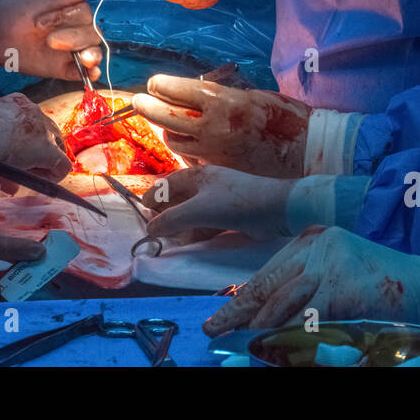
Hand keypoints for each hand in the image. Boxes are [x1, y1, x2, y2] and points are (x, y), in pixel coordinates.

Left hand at [0, 0, 102, 81]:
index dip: (67, 17)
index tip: (40, 20)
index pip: (84, 14)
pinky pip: (83, 72)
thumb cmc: (15, 14)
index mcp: (72, 12)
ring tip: (85, 59)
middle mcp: (75, 30)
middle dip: (75, 38)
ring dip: (92, 56)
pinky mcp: (65, 68)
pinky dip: (90, 73)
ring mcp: (71, 50)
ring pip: (93, 52)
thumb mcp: (38, 2)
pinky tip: (91, 72)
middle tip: (49, 41)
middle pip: (92, 34)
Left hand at [0, 94, 69, 182]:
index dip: (53, 176)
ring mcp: (32, 109)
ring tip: (19, 147)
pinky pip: (32, 113)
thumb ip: (21, 184)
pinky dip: (26, 122)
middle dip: (48, 156)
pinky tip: (10, 129)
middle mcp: (43, 125)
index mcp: (44, 148)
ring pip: (47, 126)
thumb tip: (19, 187)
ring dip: (38, 138)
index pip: (64, 165)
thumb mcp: (5, 179)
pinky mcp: (19, 98)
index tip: (40, 179)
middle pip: (59, 144)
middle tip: (30, 165)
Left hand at [131, 75, 310, 177]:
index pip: (179, 90)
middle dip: (148, 106)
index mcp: (224, 101)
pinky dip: (189, 151)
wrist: (308, 153)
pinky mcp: (218, 171)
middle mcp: (214, 125)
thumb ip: (222, 98)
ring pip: (175, 140)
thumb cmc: (285, 120)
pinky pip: (193, 159)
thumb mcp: (253, 97)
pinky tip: (193, 144)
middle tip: (138, 101)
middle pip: (166, 115)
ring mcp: (213, 150)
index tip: (154, 84)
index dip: (162, 86)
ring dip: (169, 130)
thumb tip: (195, 95)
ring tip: (169, 123)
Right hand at [139, 165, 295, 240]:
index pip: (168, 183)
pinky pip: (206, 224)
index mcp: (197, 176)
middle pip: (179, 199)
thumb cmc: (235, 202)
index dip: (154, 196)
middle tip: (155, 230)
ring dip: (181, 226)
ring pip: (192, 214)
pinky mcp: (230, 216)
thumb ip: (171, 220)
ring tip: (170, 240)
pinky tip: (191, 243)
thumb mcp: (197, 210)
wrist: (275, 209)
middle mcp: (207, 185)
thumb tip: (150, 228)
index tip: (143, 211)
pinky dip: (197, 233)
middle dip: (167, 214)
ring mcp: (219, 201)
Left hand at [203, 226, 419, 335]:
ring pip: (282, 303)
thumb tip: (265, 312)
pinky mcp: (344, 287)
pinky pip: (308, 320)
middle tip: (214, 329)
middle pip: (268, 284)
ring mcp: (331, 265)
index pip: (268, 271)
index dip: (242, 296)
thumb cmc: (382, 284)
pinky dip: (290, 337)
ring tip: (239, 344)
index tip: (219, 314)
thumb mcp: (338, 271)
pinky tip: (274, 349)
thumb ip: (306, 284)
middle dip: (239, 312)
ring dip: (259, 329)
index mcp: (313, 239)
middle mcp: (318, 246)